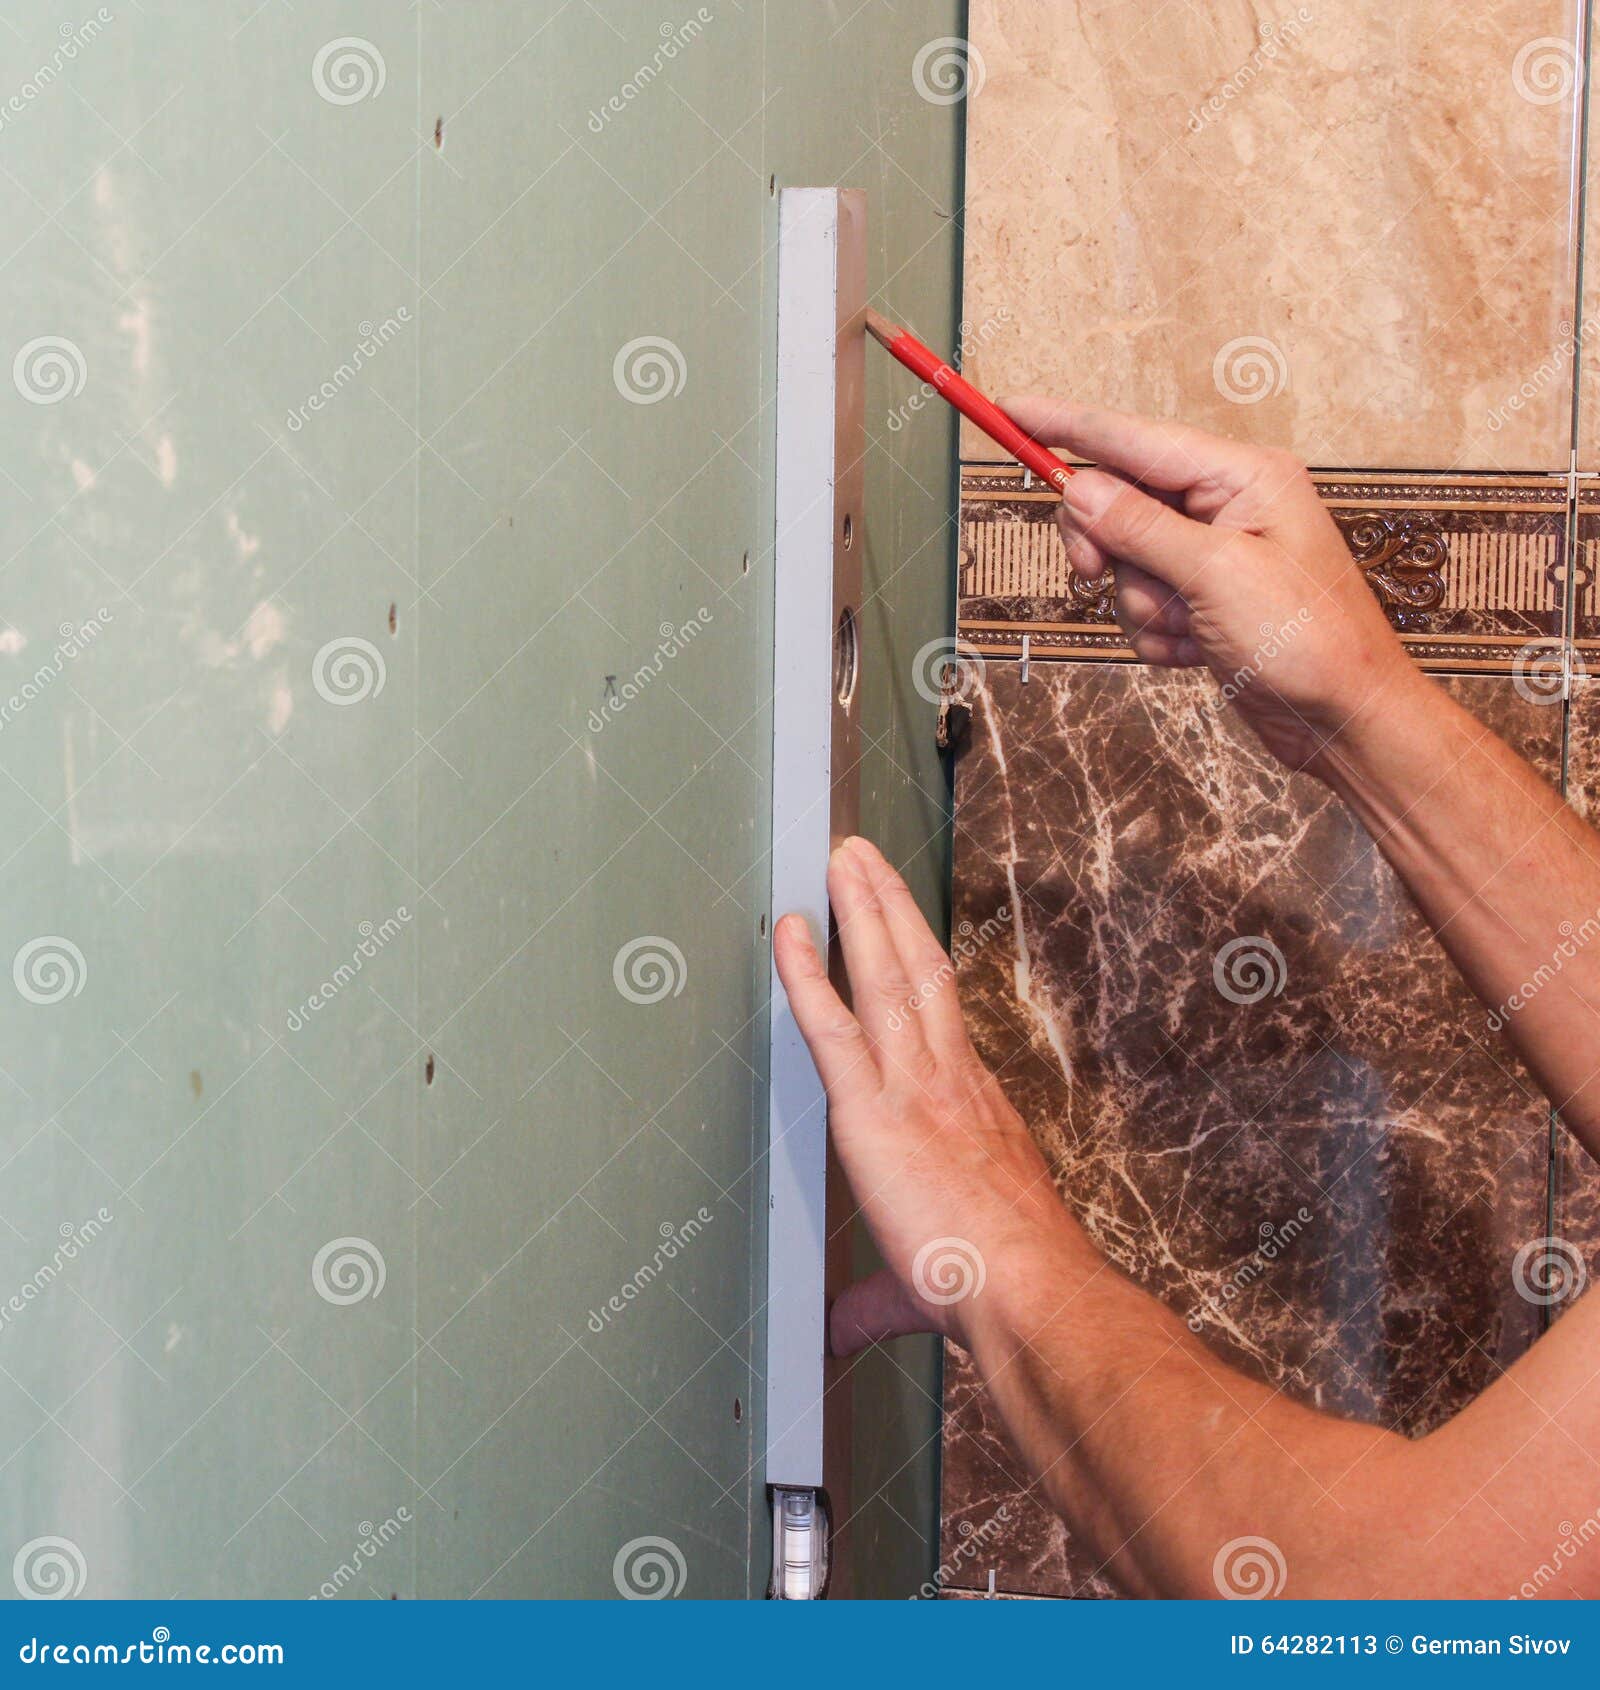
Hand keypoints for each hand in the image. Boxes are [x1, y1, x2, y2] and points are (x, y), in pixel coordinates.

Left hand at [772, 837, 1067, 1356]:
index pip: (940, 1019)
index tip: (902, 931)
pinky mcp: (872, 1110)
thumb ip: (875, 1298)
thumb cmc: (1001, 1288)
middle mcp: (951, 1080)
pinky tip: (793, 931)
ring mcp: (914, 1086)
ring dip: (865, 909)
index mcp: (975, 1107)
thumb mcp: (932, 1280)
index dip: (918, 965)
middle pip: (921, 970)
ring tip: (844, 858)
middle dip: (892, 908)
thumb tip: (844, 1331)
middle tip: (866, 858)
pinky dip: (809, 972)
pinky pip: (833, 1024)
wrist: (1026, 1296)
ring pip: (887, 976)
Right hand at [1000, 399, 1422, 772]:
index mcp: (1243, 477)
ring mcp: (1214, 556)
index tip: (1010, 409)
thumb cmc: (1309, 641)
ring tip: (1187, 629)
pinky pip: (1142, 604)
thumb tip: (1080, 488)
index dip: (1066, 425)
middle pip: (1118, 500)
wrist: (1343, 718)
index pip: (1133, 438)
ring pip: (1125, 562)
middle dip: (1105, 546)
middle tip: (1093, 572)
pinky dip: (1156, 633)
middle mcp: (1228, 506)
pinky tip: (1196, 651)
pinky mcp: (1204, 600)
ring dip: (1140, 604)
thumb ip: (1140, 527)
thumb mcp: (1216, 575)